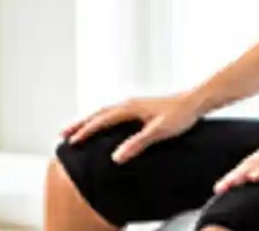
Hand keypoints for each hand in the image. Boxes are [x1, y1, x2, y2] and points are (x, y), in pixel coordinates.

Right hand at [60, 92, 204, 164]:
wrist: (195, 101)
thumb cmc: (179, 115)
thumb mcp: (158, 132)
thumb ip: (137, 144)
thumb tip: (116, 156)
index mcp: (129, 107)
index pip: (101, 121)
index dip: (86, 131)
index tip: (72, 142)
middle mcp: (128, 103)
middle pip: (98, 113)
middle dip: (80, 123)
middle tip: (63, 134)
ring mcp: (133, 103)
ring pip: (104, 111)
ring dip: (89, 119)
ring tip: (77, 129)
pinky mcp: (139, 106)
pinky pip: (113, 111)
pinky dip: (101, 118)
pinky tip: (104, 124)